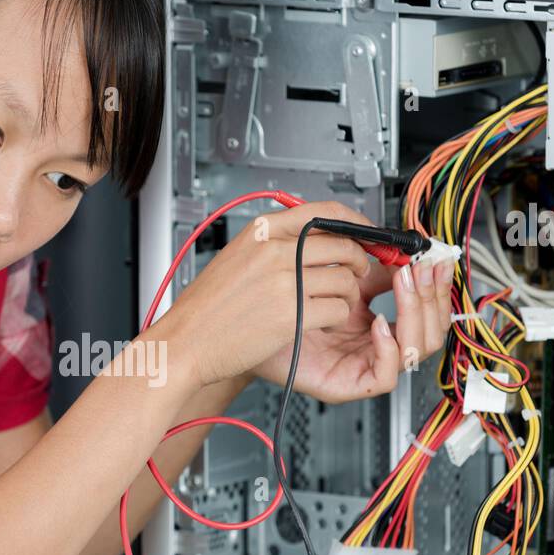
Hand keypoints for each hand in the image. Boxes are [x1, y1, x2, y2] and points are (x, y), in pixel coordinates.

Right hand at [159, 200, 373, 389]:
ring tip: (333, 305)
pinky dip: (336, 318)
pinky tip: (321, 323)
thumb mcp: (238, 256)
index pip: (325, 213)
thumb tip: (321, 237)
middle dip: (359, 263)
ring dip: (347, 296)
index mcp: (263, 231)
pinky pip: (337, 309)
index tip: (368, 235)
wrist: (185, 342)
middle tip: (357, 274)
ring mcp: (283, 281)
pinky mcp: (291, 313)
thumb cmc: (207, 307)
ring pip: (345, 280)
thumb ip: (276, 243)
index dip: (356, 224)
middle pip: (344, 246)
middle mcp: (274, 250)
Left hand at [249, 247, 454, 403]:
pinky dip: (389, 349)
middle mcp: (376, 346)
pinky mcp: (351, 383)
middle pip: (431, 330)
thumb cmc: (279, 311)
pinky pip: (388, 375)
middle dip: (431, 296)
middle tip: (420, 269)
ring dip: (415, 314)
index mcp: (377, 324)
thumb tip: (396, 248)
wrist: (244, 334)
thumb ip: (365, 268)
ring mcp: (366, 365)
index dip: (435, 285)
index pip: (425, 311)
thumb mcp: (330, 281)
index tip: (433, 258)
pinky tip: (378, 324)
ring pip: (417, 351)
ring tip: (401, 285)